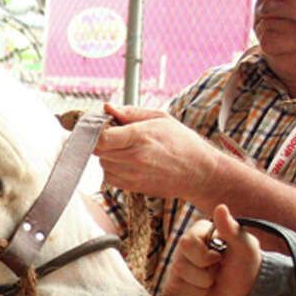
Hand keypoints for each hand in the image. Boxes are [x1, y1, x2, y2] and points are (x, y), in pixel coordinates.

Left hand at [96, 104, 219, 200]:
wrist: (199, 172)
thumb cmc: (182, 142)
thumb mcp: (160, 118)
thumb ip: (130, 113)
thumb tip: (107, 107)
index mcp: (139, 136)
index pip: (100, 138)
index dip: (95, 131)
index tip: (102, 126)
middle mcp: (133, 158)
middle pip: (98, 150)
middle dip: (102, 141)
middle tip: (116, 135)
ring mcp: (132, 175)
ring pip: (102, 164)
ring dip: (108, 155)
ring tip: (128, 149)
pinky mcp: (132, 187)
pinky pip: (109, 177)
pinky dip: (114, 169)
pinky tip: (129, 162)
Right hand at [162, 204, 260, 295]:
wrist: (245, 292)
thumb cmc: (246, 265)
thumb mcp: (245, 246)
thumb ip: (231, 228)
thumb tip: (221, 207)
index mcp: (197, 234)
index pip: (186, 244)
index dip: (203, 257)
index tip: (220, 258)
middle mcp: (183, 250)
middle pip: (179, 266)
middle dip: (204, 277)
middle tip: (217, 273)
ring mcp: (177, 268)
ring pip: (176, 284)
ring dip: (200, 290)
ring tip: (211, 284)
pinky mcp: (174, 287)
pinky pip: (171, 295)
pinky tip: (200, 294)